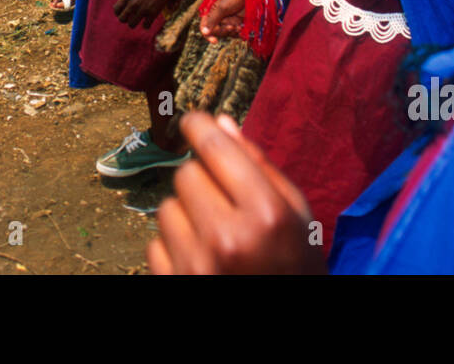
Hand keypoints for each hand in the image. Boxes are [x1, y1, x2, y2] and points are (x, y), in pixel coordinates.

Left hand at [114, 0, 180, 27]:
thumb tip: (128, 4)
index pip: (116, 9)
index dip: (120, 13)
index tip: (125, 12)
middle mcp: (132, 3)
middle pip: (122, 19)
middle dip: (126, 19)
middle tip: (132, 17)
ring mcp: (142, 9)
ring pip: (132, 24)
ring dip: (135, 23)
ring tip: (140, 20)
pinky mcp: (152, 13)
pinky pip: (145, 26)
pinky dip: (146, 25)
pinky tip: (148, 22)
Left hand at [147, 112, 325, 274]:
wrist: (283, 333)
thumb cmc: (296, 268)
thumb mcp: (297, 217)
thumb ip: (261, 168)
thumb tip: (221, 123)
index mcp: (266, 214)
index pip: (215, 147)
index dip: (198, 126)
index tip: (193, 122)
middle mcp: (228, 236)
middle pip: (187, 173)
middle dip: (202, 180)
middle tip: (224, 203)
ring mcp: (196, 265)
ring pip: (166, 207)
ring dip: (185, 214)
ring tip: (214, 236)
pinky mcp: (173, 284)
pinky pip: (155, 244)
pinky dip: (173, 248)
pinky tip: (200, 260)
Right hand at [199, 0, 245, 43]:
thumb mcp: (222, 7)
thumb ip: (212, 20)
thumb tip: (204, 33)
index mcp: (211, 12)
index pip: (204, 27)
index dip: (208, 35)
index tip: (215, 41)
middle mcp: (218, 17)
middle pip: (216, 32)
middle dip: (224, 31)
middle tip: (232, 26)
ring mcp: (228, 20)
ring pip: (226, 33)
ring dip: (232, 32)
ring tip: (239, 25)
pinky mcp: (237, 22)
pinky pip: (235, 33)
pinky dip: (238, 32)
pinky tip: (242, 27)